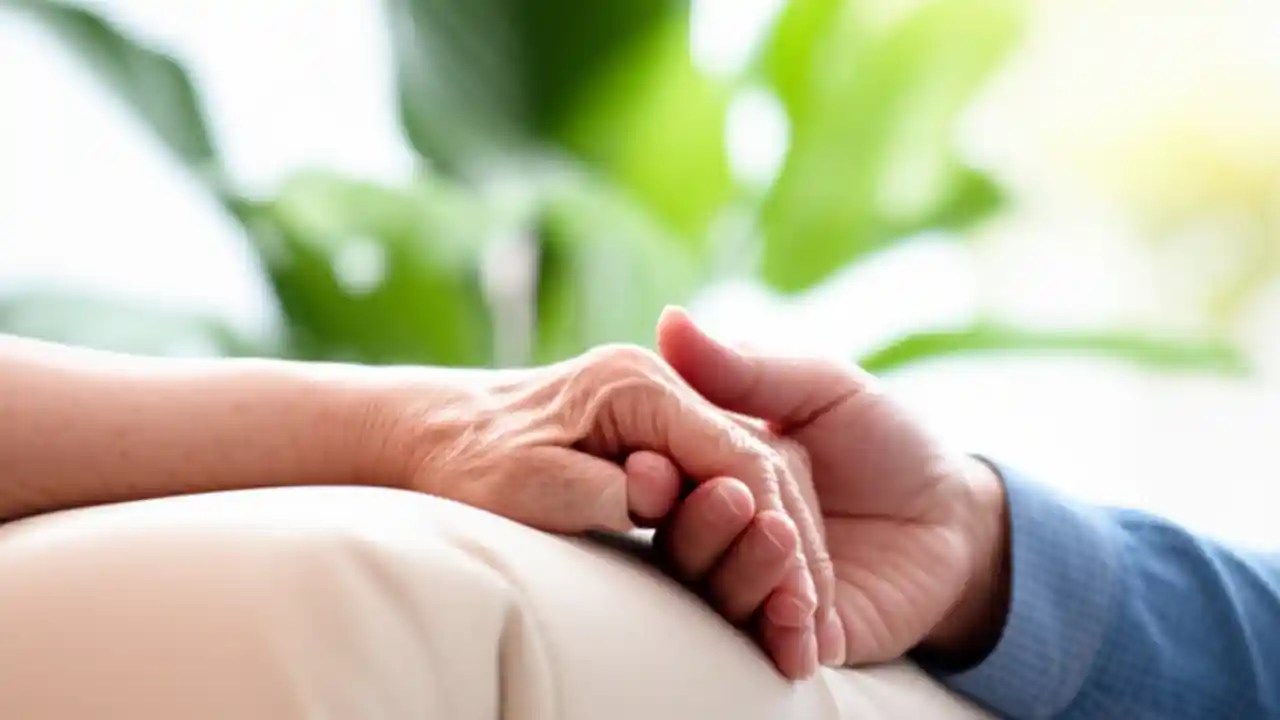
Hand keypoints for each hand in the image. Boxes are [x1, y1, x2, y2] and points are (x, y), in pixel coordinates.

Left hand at [367, 345, 839, 677]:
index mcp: (637, 385)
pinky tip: (766, 588)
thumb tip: (660, 492)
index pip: (737, 456)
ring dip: (779, 550)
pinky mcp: (659, 436)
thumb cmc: (469, 462)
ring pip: (749, 479)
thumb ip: (597, 487)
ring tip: (799, 625)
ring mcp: (662, 409)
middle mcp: (660, 387)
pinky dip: (749, 537)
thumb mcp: (523, 482)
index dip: (772, 529)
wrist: (434, 432)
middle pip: (757, 468)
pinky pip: (721, 485)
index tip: (795, 603)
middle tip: (807, 632)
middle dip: (791, 550)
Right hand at [658, 308, 1010, 665]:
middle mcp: (722, 529)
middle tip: (737, 503)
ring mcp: (752, 584)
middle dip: (701, 525)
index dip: (654, 476)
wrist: (956, 517)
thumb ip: (746, 367)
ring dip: (745, 573)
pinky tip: (804, 627)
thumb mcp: (822, 387)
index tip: (653, 471)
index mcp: (714, 467)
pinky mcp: (789, 635)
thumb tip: (669, 320)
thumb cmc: (888, 437)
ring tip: (786, 542)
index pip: (663, 476)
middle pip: (681, 538)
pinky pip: (767, 644)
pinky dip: (780, 637)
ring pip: (718, 592)